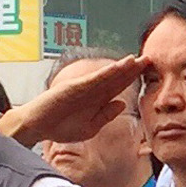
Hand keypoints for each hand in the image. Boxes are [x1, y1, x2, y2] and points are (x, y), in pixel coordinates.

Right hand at [0, 54, 143, 146]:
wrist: (36, 126)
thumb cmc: (59, 126)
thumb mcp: (89, 127)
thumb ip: (105, 116)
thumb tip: (122, 104)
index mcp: (96, 100)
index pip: (118, 87)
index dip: (133, 79)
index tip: (148, 72)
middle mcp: (91, 91)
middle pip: (115, 78)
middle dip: (132, 69)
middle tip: (149, 59)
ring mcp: (82, 87)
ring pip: (106, 76)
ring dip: (121, 68)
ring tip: (136, 59)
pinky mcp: (73, 87)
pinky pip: (92, 80)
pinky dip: (105, 73)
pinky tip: (117, 68)